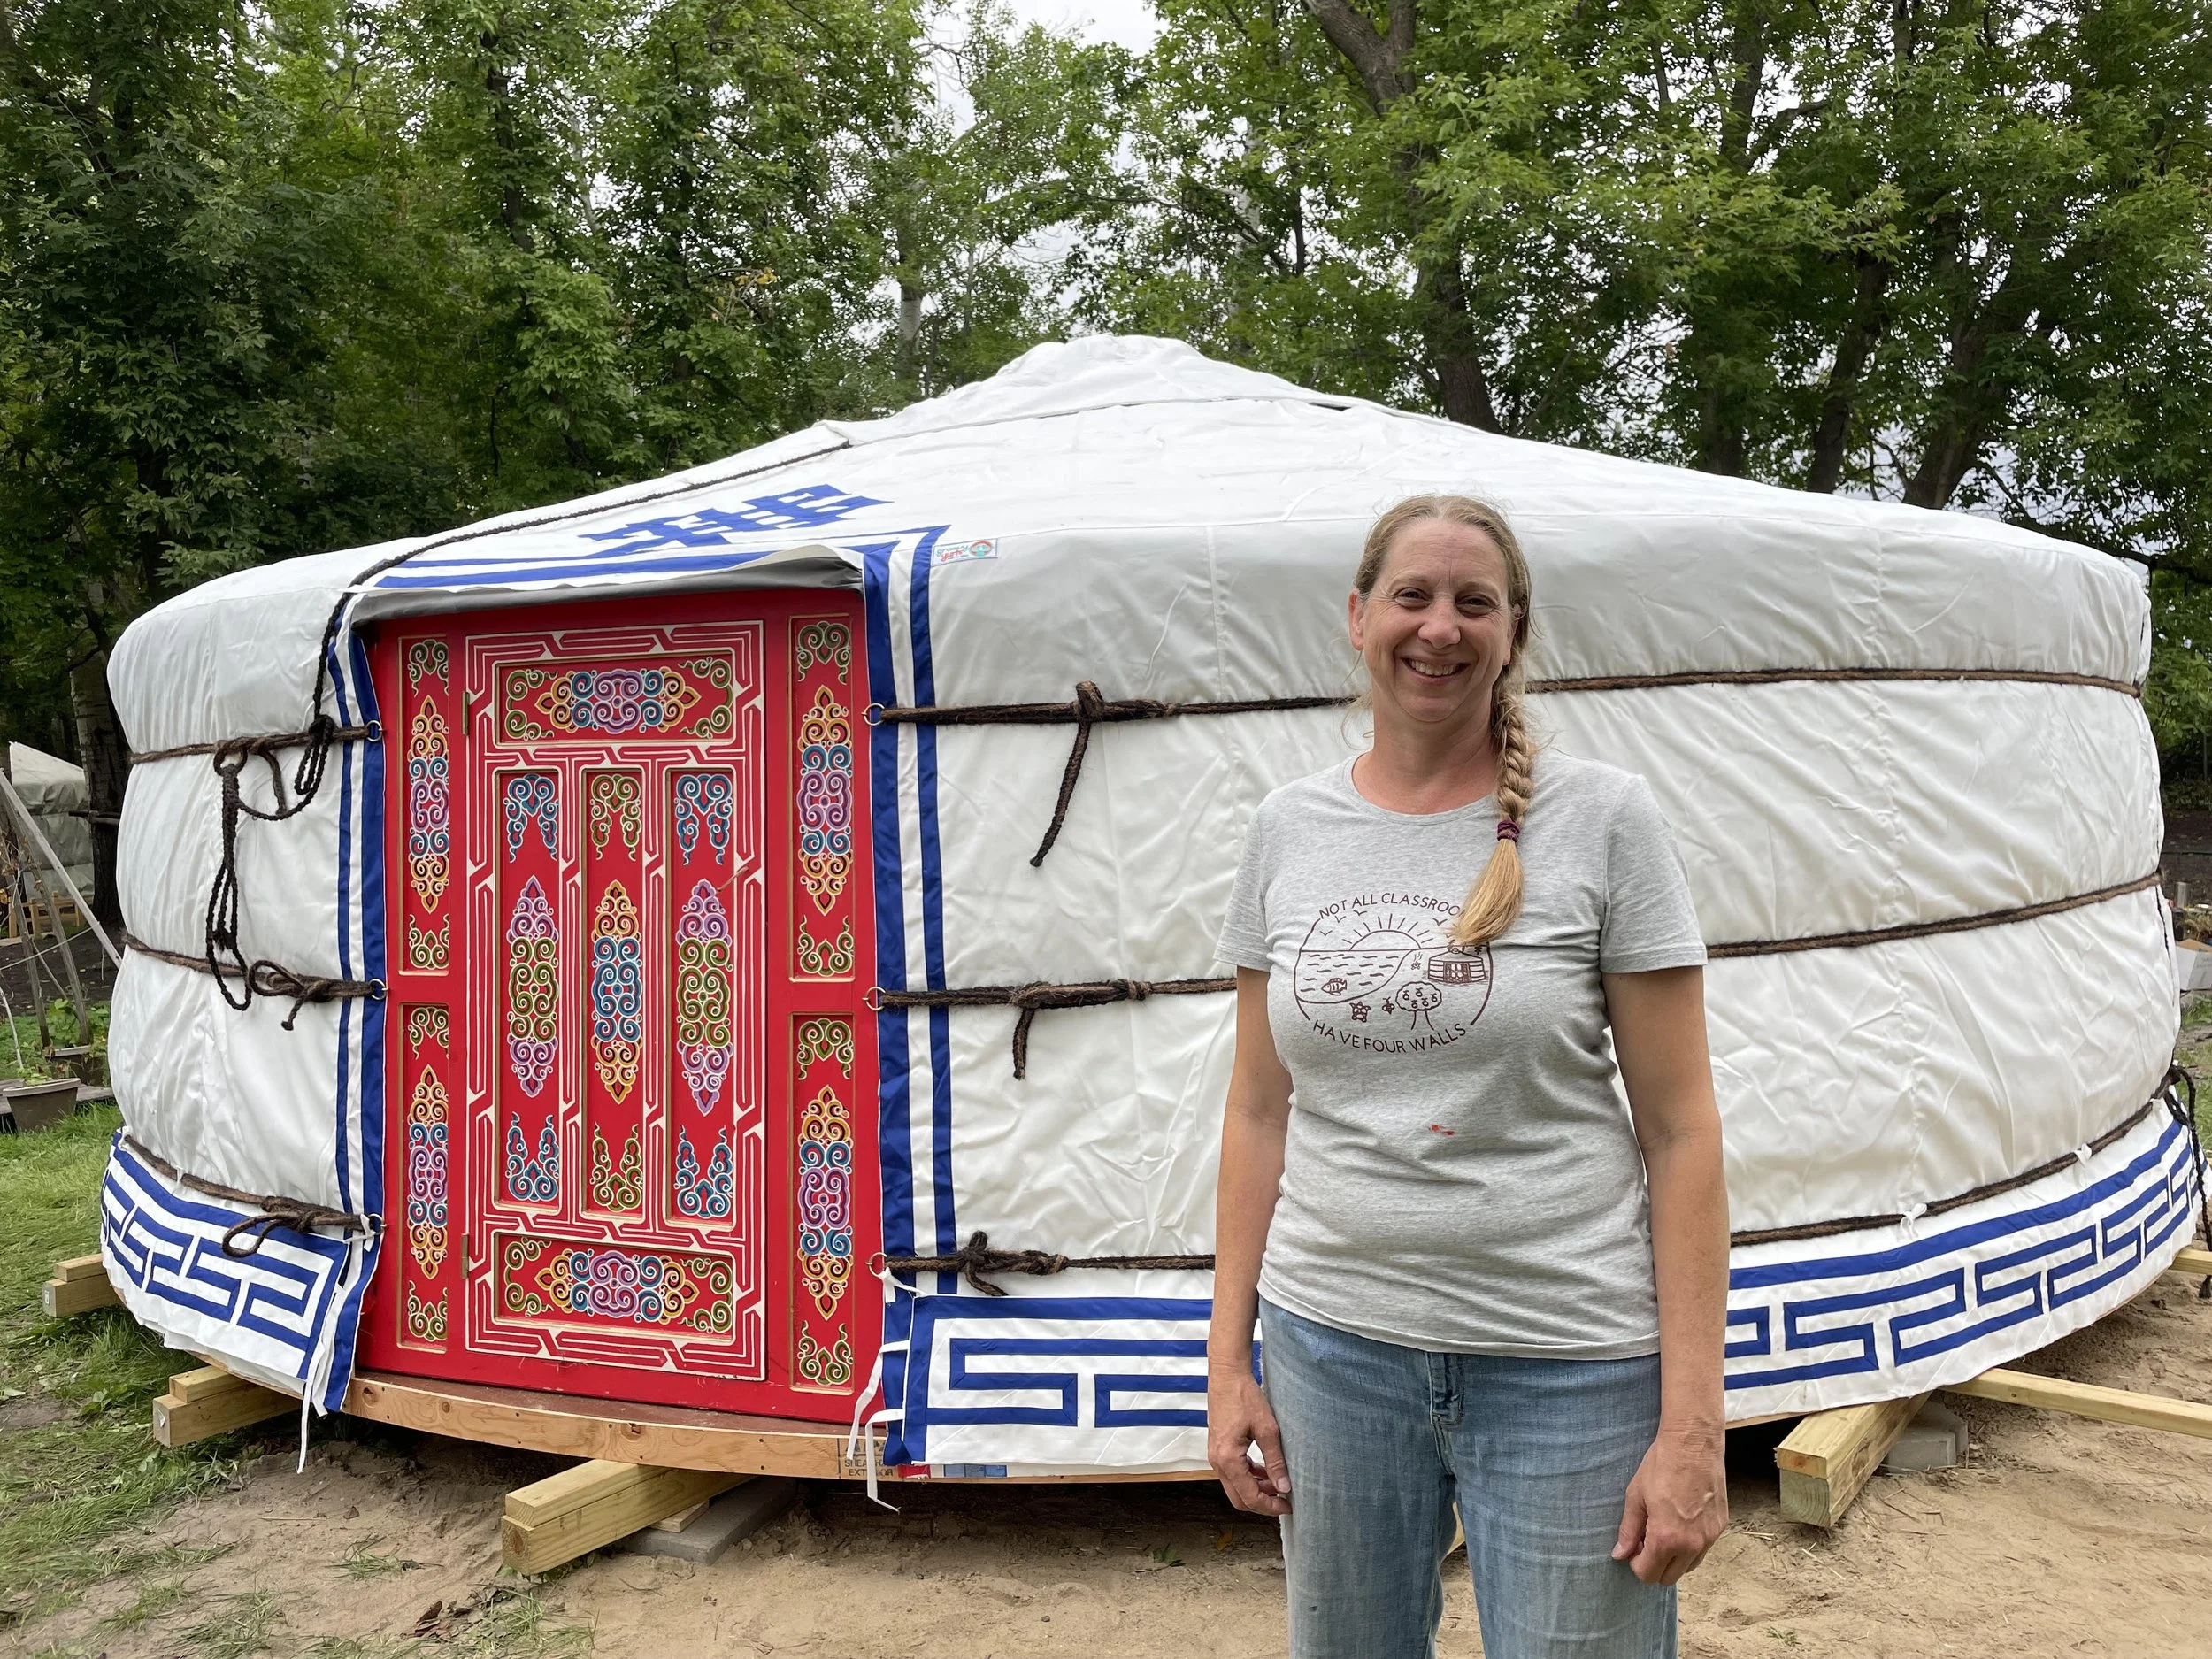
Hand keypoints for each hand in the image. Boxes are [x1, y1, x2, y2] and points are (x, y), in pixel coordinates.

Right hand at [1207, 1367, 1291, 1514]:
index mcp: (1228, 1460)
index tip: (1288, 1506)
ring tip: (1278, 1484)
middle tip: (1284, 1500)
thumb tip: (1285, 1486)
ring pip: (1236, 1487)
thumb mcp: (1267, 1429)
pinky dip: (1249, 1477)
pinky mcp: (1218, 1449)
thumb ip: (1275, 1461)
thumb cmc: (1244, 1397)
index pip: (1249, 1497)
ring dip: (1256, 1490)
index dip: (1270, 1506)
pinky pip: (1233, 1473)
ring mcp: (1215, 1456)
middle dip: (1262, 1503)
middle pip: (1239, 1498)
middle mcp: (1217, 1462)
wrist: (1227, 1376)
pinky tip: (1265, 1471)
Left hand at [1611, 1425, 1726, 1583]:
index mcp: (1667, 1538)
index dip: (1635, 1564)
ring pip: (1688, 1567)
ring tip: (1664, 1531)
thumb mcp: (1636, 1496)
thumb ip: (1628, 1530)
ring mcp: (1709, 1537)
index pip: (1648, 1574)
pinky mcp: (1720, 1527)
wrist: (1694, 1443)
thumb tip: (1620, 1554)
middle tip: (1646, 1541)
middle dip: (1654, 1566)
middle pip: (1669, 1577)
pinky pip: (1702, 1550)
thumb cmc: (1662, 1465)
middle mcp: (1692, 1544)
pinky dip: (1689, 1546)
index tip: (1633, 1547)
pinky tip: (1681, 1522)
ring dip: (1673, 1559)